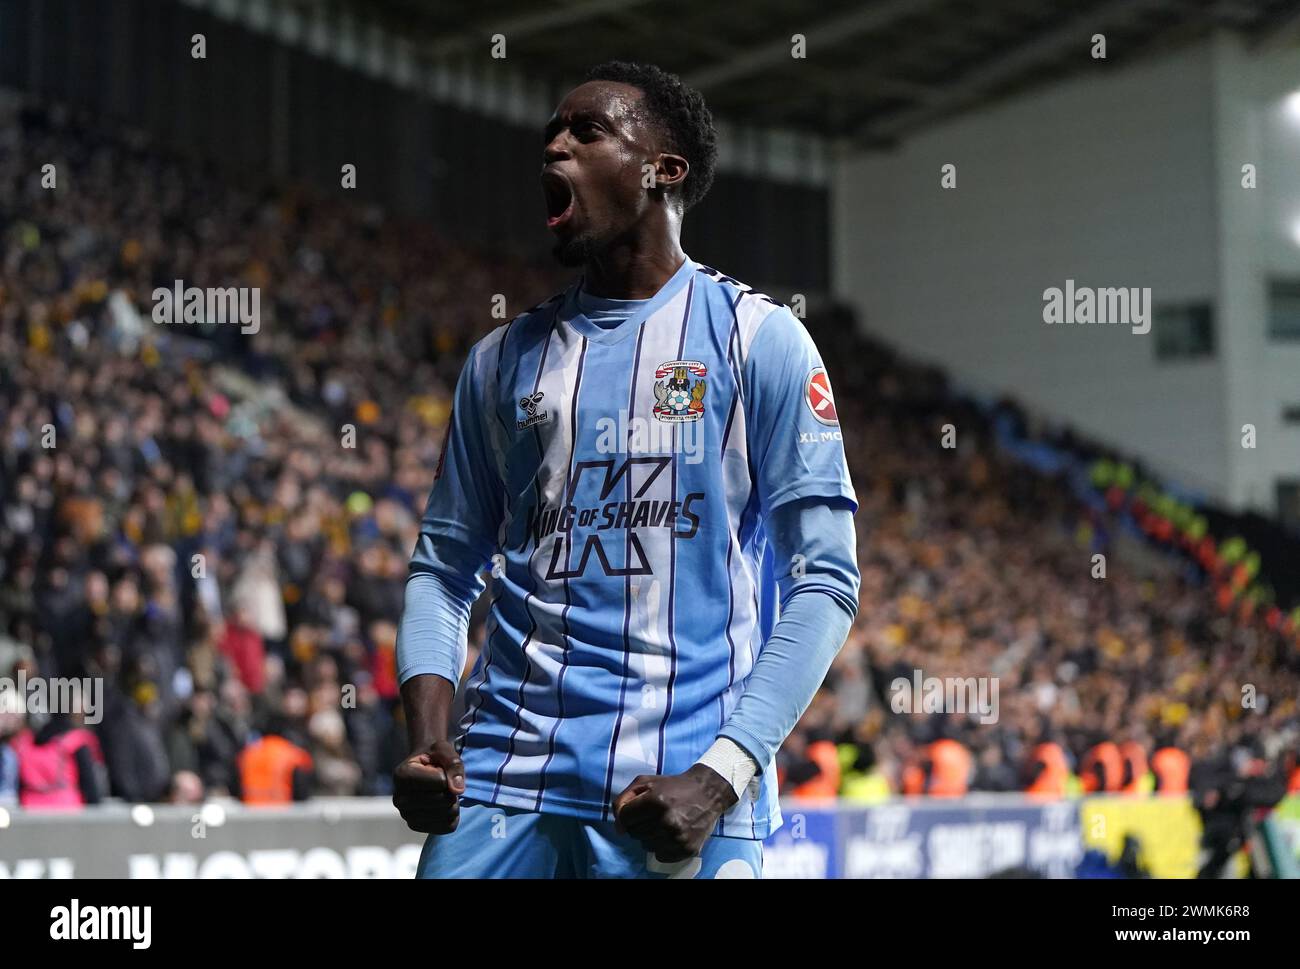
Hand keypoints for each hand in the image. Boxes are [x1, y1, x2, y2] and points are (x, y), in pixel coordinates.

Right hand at [392, 739, 464, 833]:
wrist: (423, 766)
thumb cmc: (433, 755)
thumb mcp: (444, 749)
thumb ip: (453, 764)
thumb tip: (458, 790)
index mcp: (401, 776)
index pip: (441, 782)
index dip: (448, 774)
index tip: (438, 768)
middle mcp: (399, 799)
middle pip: (443, 800)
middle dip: (451, 790)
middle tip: (443, 782)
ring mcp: (406, 815)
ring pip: (447, 814)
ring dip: (453, 802)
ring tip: (442, 792)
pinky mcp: (416, 827)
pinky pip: (448, 827)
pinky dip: (453, 816)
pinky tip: (442, 805)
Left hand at [612, 764, 738, 862]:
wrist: (708, 793)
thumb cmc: (674, 786)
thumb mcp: (646, 782)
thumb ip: (624, 799)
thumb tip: (618, 828)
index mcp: (656, 801)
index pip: (625, 818)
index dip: (628, 814)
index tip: (637, 810)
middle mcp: (667, 821)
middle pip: (634, 833)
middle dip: (639, 824)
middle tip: (652, 815)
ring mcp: (678, 837)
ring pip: (646, 846)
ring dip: (650, 836)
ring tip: (662, 824)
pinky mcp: (687, 849)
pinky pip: (660, 856)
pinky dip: (662, 847)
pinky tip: (670, 834)